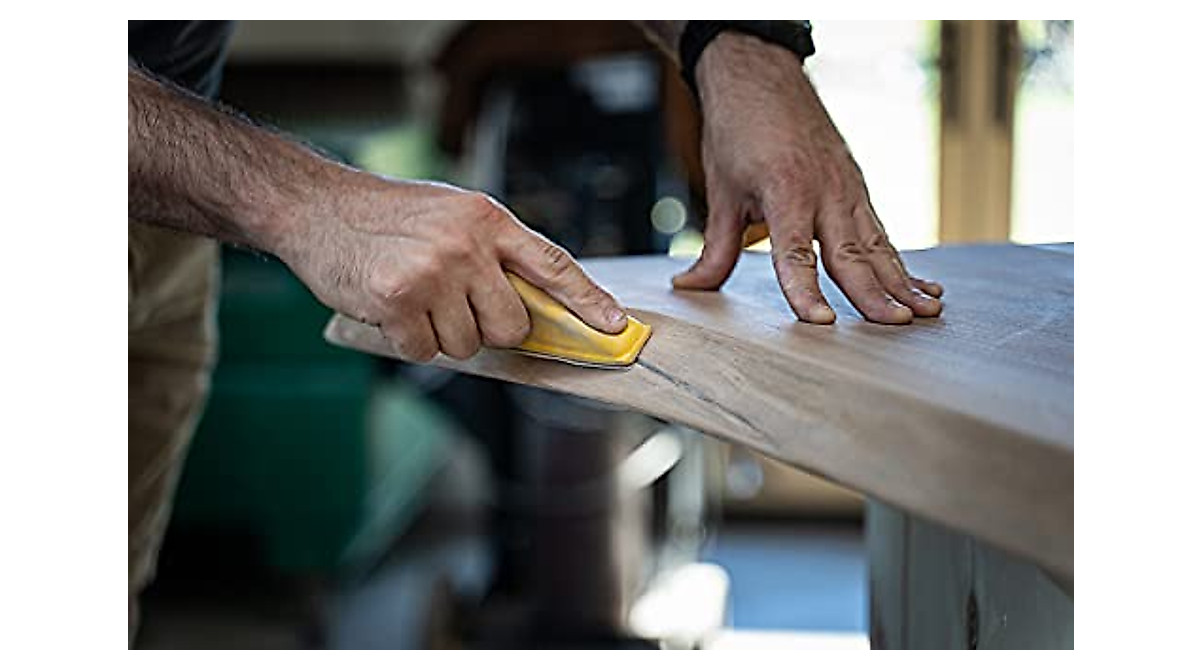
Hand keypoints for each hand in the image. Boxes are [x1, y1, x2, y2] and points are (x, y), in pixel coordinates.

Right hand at [271, 172, 627, 361]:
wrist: (316, 206)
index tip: (616, 326)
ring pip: (467, 345)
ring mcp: (433, 272)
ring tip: (413, 299)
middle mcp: (467, 244)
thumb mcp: (453, 215)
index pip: (553, 265)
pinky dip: (408, 342)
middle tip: (453, 306)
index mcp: (488, 219)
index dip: (588, 300)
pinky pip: (425, 352)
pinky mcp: (398, 301)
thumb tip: (532, 310)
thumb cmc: (386, 215)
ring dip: (441, 336)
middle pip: (512, 324)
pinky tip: (390, 310)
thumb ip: (492, 254)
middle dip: (487, 329)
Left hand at [674, 32, 943, 323]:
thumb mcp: (721, 191)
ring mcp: (847, 188)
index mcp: (785, 190)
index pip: (795, 253)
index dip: (806, 291)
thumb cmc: (740, 129)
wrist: (761, 76)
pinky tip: (921, 288)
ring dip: (902, 282)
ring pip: (877, 245)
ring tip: (925, 313)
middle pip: (851, 252)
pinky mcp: (857, 188)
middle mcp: (825, 190)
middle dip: (875, 293)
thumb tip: (690, 287)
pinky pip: (882, 233)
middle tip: (896, 325)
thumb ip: (715, 249)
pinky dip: (902, 263)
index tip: (820, 322)